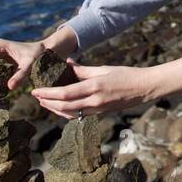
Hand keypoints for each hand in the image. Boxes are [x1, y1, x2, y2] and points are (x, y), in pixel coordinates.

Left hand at [30, 61, 163, 118]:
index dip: (48, 93)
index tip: (36, 90)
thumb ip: (84, 69)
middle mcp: (95, 101)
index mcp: (95, 87)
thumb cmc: (126, 75)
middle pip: (64, 106)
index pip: (65, 93)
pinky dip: (66, 113)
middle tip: (36, 97)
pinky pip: (78, 116)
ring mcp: (98, 110)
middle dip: (47, 102)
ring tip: (44, 103)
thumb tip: (67, 64)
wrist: (145, 88)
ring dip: (54, 109)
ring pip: (69, 114)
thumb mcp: (104, 69)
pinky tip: (60, 108)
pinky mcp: (101, 113)